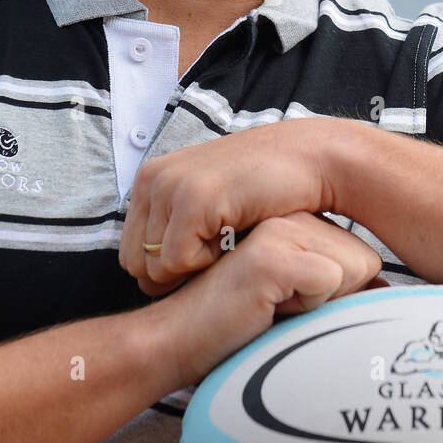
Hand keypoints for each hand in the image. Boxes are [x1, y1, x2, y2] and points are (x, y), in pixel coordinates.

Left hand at [118, 118, 343, 295]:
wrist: (312, 160)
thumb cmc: (266, 194)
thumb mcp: (207, 210)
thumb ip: (174, 233)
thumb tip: (145, 282)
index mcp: (151, 180)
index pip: (131, 254)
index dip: (170, 270)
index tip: (210, 251)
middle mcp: (152, 178)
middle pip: (137, 264)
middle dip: (177, 273)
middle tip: (220, 250)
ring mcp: (170, 185)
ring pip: (156, 266)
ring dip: (196, 267)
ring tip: (229, 238)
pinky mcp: (192, 197)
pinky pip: (178, 261)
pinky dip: (209, 262)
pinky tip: (236, 234)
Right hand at [150, 210, 388, 386]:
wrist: (180, 338)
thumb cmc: (236, 322)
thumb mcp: (295, 297)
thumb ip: (333, 282)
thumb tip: (386, 286)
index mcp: (295, 221)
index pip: (363, 257)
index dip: (335, 293)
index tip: (287, 298)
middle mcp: (289, 216)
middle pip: (365, 261)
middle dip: (331, 298)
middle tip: (277, 302)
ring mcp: (279, 230)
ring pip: (352, 270)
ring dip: (316, 303)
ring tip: (269, 302)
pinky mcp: (271, 254)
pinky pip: (329, 281)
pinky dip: (305, 306)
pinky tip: (265, 304)